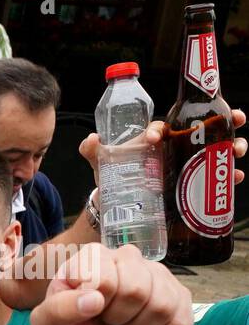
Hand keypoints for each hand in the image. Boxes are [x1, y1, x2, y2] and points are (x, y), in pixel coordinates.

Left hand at [29, 243, 191, 324]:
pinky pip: (178, 324)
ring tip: (124, 323)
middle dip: (117, 316)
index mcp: (94, 256)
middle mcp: (129, 257)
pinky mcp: (181, 299)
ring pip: (162, 306)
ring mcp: (159, 276)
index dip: (94, 306)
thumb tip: (94, 300)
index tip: (86, 309)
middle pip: (137, 290)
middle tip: (106, 319)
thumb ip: (59, 309)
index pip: (106, 280)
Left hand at [79, 110, 247, 188]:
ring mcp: (187, 165)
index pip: (163, 127)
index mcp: (153, 140)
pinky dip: (229, 177)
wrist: (118, 206)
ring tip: (238, 150)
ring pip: (217, 150)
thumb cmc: (113, 177)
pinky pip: (216, 178)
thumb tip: (91, 139)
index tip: (154, 138)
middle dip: (223, 121)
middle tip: (235, 118)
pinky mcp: (193, 184)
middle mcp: (174, 148)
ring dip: (233, 146)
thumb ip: (92, 151)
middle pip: (203, 129)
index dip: (162, 128)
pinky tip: (235, 177)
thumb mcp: (101, 163)